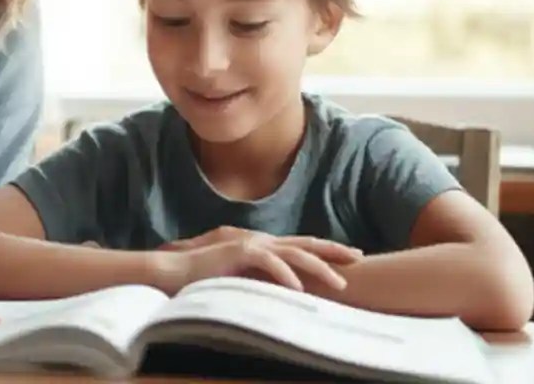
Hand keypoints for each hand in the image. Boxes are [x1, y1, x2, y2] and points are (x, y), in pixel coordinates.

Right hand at [150, 226, 363, 292]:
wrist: (174, 271)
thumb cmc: (204, 278)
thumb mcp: (241, 278)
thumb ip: (262, 280)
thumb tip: (288, 294)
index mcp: (261, 245)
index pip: (300, 246)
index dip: (326, 251)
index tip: (350, 258)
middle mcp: (259, 240)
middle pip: (304, 244)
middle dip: (333, 251)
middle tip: (359, 259)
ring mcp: (249, 244)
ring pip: (293, 253)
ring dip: (319, 268)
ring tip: (340, 283)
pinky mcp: (237, 252)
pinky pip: (268, 263)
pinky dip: (286, 275)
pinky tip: (299, 289)